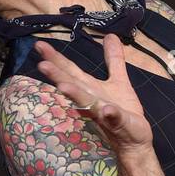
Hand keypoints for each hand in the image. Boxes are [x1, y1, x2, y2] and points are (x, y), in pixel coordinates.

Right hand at [34, 34, 153, 148]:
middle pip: (72, 85)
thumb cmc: (123, 111)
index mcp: (90, 88)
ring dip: (75, 95)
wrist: (134, 139)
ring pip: (87, 103)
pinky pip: (113, 118)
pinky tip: (106, 109)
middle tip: (42, 64)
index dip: (56, 58)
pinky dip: (109, 113)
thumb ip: (114, 60)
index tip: (40, 45)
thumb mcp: (119, 80)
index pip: (70, 71)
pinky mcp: (119, 124)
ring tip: (63, 86)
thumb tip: (110, 35)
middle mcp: (92, 99)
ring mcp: (103, 113)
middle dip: (58, 75)